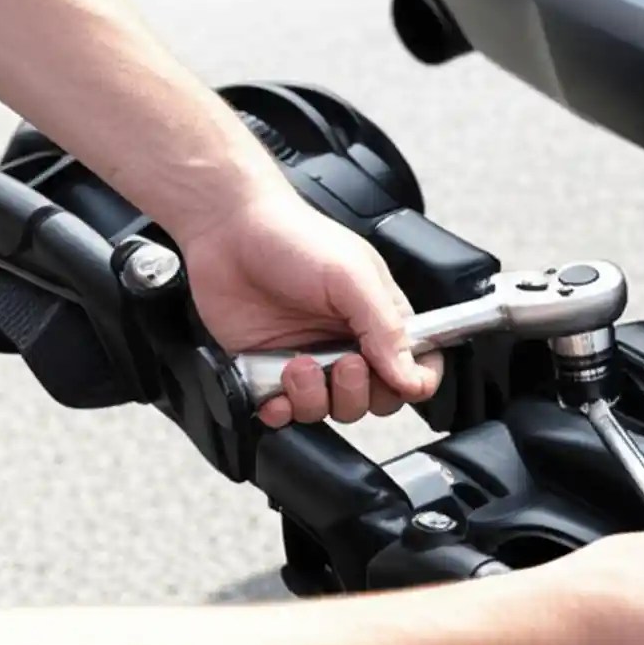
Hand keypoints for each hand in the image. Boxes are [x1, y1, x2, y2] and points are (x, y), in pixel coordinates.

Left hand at [179, 196, 442, 427]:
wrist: (226, 231)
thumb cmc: (294, 237)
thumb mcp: (353, 277)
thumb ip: (386, 330)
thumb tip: (413, 377)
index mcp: (380, 318)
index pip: (418, 366)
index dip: (415, 383)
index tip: (401, 384)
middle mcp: (350, 343)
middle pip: (376, 399)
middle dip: (359, 392)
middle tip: (343, 363)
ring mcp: (311, 360)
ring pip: (330, 410)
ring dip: (316, 397)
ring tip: (297, 363)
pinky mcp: (269, 371)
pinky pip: (285, 413)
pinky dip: (281, 411)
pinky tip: (275, 391)